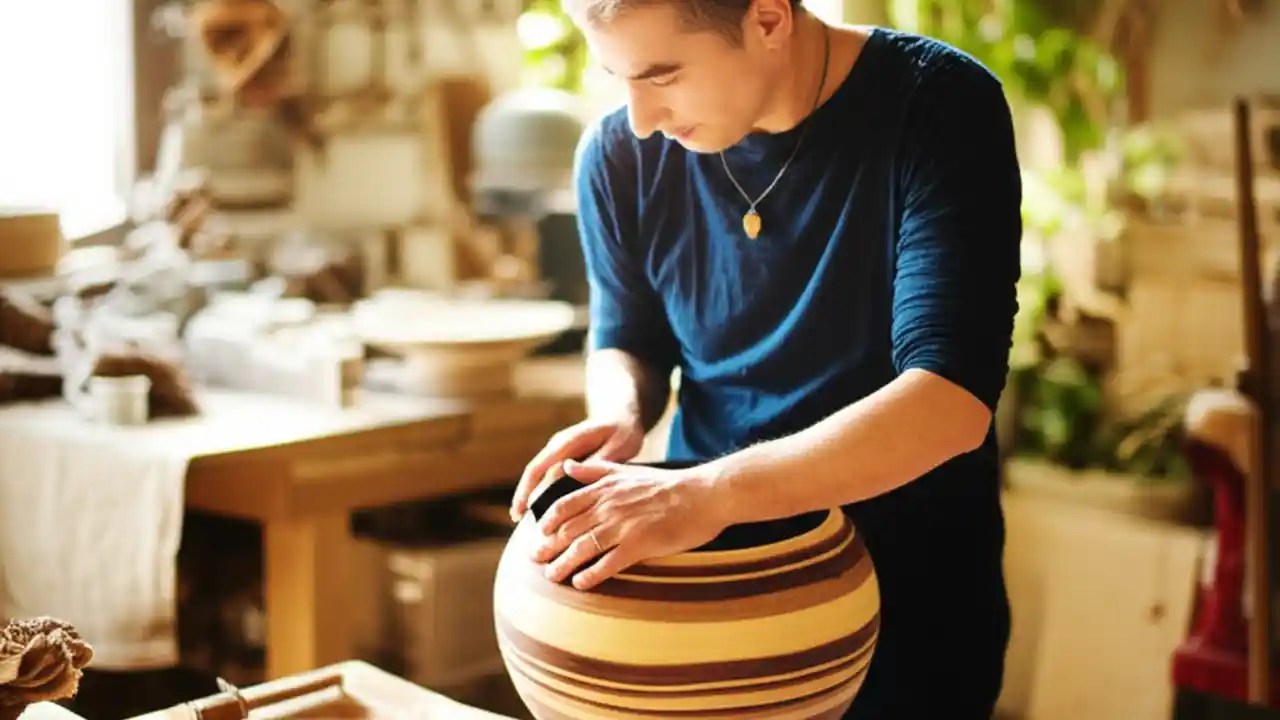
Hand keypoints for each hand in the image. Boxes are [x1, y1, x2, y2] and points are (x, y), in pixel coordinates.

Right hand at [510, 416, 646, 521]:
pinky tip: (536, 504)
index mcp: (569, 441)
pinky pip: (545, 472)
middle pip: (534, 470)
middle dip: (523, 492)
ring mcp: (557, 449)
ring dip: (528, 491)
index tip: (529, 509)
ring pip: (537, 471)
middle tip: (515, 517)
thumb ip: (598, 461)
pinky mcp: (562, 455)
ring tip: (520, 515)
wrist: (621, 416)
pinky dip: (537, 487)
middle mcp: (558, 444)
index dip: (535, 489)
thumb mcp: (617, 445)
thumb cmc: (622, 431)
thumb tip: (578, 475)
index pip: (545, 468)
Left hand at [530, 459, 729, 590]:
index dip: (547, 522)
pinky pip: (607, 564)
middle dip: (548, 546)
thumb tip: (566, 466)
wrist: (703, 495)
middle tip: (535, 560)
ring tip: (552, 575)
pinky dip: (590, 575)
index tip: (539, 534)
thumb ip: (594, 470)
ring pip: (582, 548)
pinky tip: (580, 583)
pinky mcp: (640, 545)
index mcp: (605, 488)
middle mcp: (609, 506)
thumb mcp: (626, 470)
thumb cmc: (666, 485)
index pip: (564, 505)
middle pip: (568, 529)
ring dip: (562, 564)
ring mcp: (623, 526)